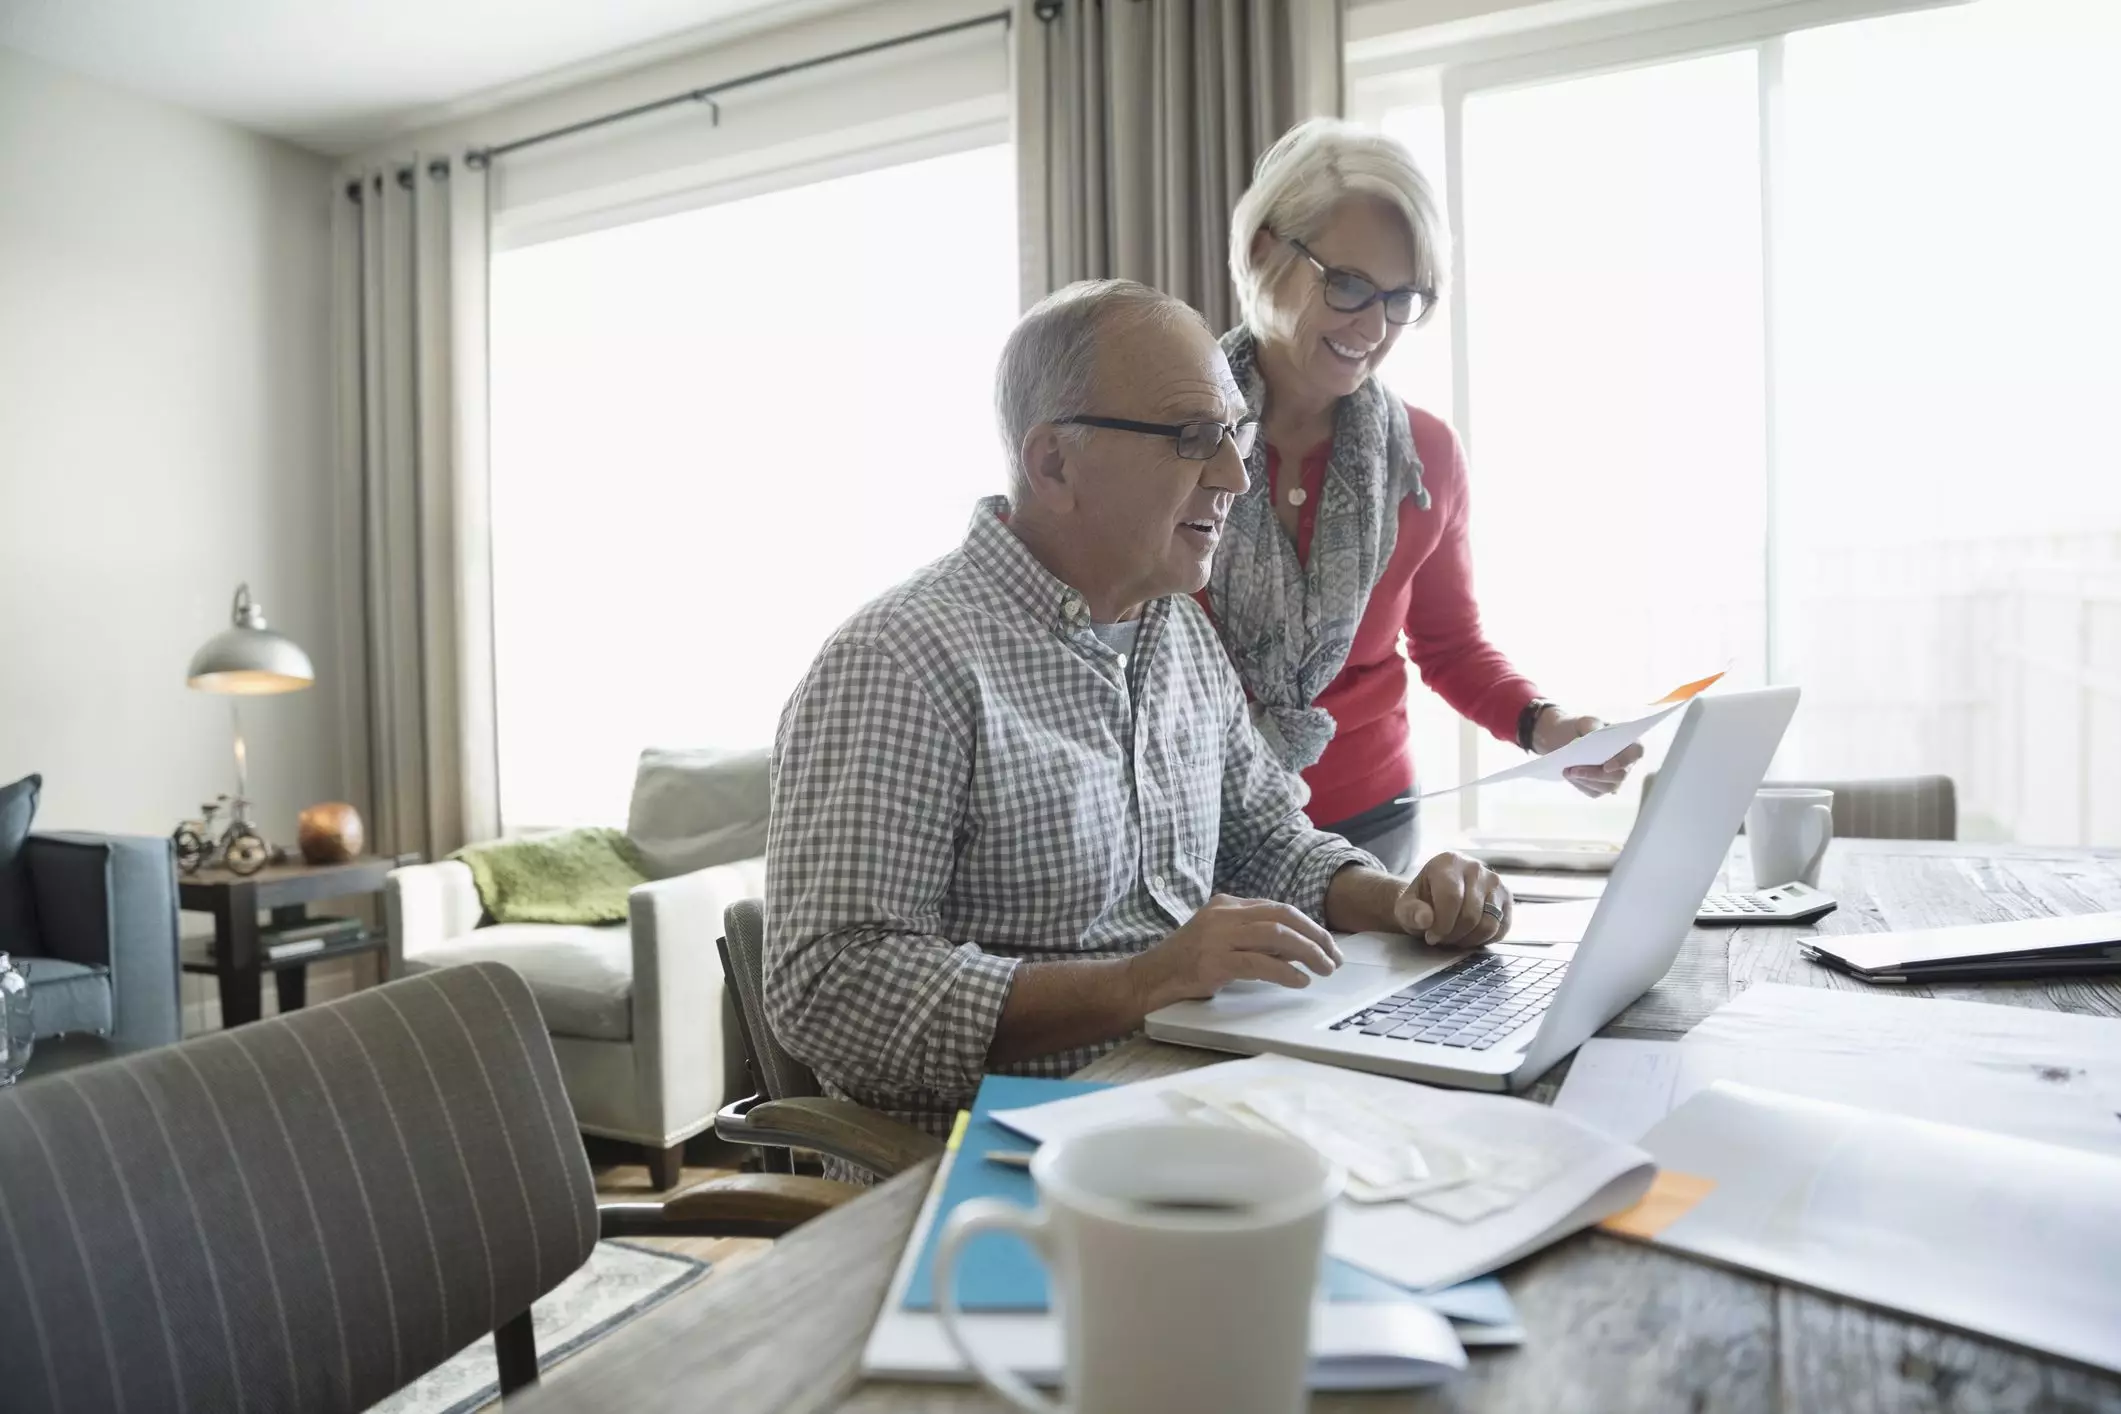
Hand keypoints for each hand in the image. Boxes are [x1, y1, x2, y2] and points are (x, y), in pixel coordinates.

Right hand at [1126, 894, 1343, 1009]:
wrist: (1145, 980)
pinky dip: (1285, 972)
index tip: (1327, 944)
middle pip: (1283, 916)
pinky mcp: (1214, 962)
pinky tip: (1300, 980)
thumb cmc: (1184, 965)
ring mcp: (1217, 937)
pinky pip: (1260, 963)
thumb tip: (1296, 948)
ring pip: (1277, 936)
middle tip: (1335, 956)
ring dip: (1308, 953)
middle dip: (1315, 935)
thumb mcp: (1220, 941)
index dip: (1308, 925)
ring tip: (1325, 968)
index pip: (1278, 908)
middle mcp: (1223, 915)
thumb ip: (1253, 939)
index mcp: (1226, 905)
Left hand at [1394, 852, 1512, 947]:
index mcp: (1449, 862)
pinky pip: (1501, 929)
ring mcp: (1495, 882)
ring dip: (1469, 940)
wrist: (1437, 896)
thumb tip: (1426, 919)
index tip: (1431, 936)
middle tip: (1442, 938)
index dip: (1441, 924)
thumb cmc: (1421, 902)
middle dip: (1453, 935)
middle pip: (1471, 915)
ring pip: (1489, 924)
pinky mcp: (1507, 898)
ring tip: (1454, 937)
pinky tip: (1469, 935)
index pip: (1451, 898)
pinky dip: (1484, 940)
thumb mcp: (1405, 907)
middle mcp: (1475, 867)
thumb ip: (1410, 913)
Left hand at [1530, 706, 1644, 797]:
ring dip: (1585, 780)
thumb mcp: (1585, 722)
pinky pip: (1594, 791)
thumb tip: (1593, 734)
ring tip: (1567, 771)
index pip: (1636, 752)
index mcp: (1628, 743)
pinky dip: (1580, 784)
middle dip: (1596, 774)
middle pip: (1620, 776)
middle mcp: (1626, 763)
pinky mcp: (1601, 788)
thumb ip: (1591, 725)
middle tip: (1574, 770)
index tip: (1606, 767)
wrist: (1565, 739)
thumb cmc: (1581, 728)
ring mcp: (1614, 778)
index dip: (1624, 761)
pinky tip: (1569, 775)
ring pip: (1606, 786)